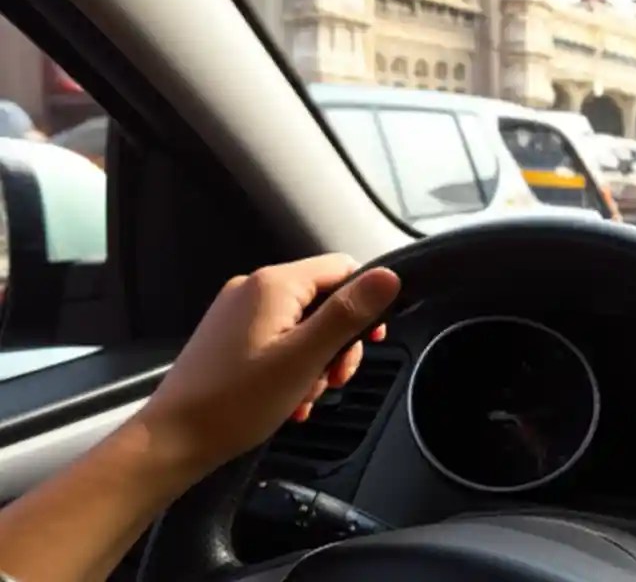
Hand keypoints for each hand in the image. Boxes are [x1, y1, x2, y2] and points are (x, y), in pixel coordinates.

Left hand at [135, 254, 400, 473]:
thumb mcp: (305, 357)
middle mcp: (252, 289)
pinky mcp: (229, 337)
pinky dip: (292, 368)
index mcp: (273, 284)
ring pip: (303, 325)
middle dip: (338, 342)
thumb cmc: (235, 402)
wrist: (173, 440)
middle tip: (335, 380)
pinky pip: (279, 341)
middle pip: (323, 300)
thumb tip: (389, 277)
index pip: (343, 268)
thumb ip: (348, 314)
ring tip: (304, 396)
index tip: (370, 342)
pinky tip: (287, 398)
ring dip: (316, 362)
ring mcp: (238, 313)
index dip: (365, 304)